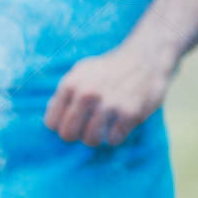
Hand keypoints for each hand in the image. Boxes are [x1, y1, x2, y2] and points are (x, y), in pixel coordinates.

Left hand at [43, 42, 175, 147]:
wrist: (145, 58)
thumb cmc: (109, 68)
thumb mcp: (81, 71)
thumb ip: (65, 92)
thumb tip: (52, 115)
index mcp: (71, 84)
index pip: (51, 122)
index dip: (60, 126)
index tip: (70, 122)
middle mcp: (87, 95)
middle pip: (68, 135)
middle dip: (76, 135)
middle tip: (85, 128)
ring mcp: (109, 105)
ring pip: (90, 140)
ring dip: (96, 137)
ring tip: (102, 127)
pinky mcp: (130, 114)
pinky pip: (113, 140)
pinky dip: (115, 136)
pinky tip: (118, 125)